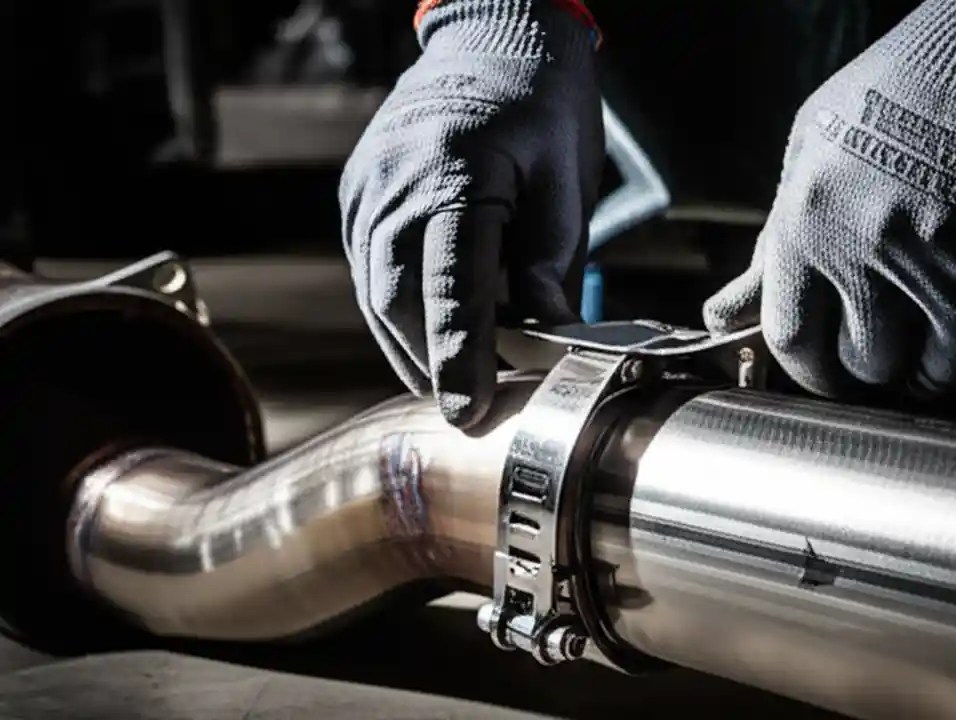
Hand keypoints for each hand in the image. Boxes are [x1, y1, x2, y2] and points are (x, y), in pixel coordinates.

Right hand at [340, 0, 602, 428]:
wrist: (492, 34)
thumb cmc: (541, 105)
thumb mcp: (566, 180)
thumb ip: (549, 262)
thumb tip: (549, 336)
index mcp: (452, 173)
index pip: (450, 286)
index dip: (459, 356)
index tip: (468, 411)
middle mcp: (393, 184)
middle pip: (398, 300)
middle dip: (430, 364)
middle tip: (468, 413)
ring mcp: (365, 190)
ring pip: (376, 294)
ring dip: (410, 346)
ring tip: (451, 387)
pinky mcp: (356, 195)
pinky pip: (370, 270)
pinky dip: (398, 311)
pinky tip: (428, 340)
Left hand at [705, 0, 955, 398]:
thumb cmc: (903, 91)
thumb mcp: (813, 150)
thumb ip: (774, 246)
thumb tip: (721, 318)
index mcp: (809, 217)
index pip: (792, 342)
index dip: (814, 372)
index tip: (836, 371)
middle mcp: (874, 244)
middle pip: (868, 364)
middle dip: (882, 365)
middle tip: (904, 342)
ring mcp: (955, 261)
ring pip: (942, 371)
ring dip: (945, 366)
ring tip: (951, 330)